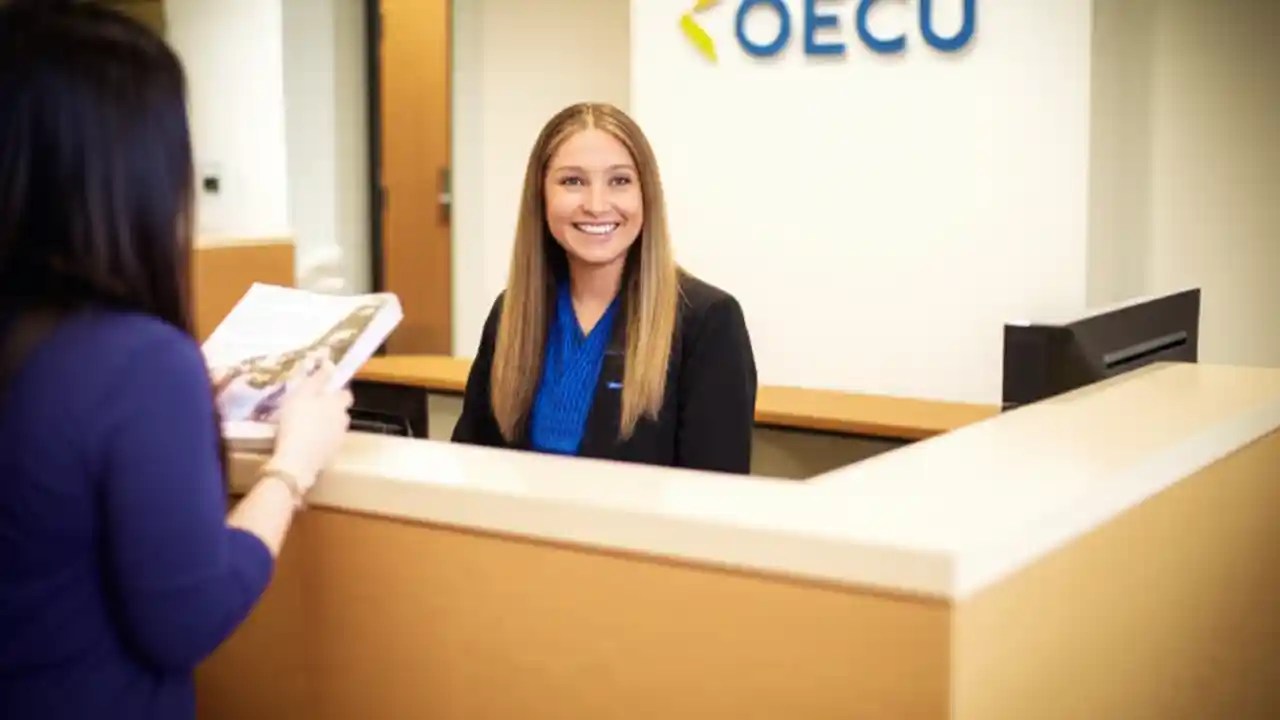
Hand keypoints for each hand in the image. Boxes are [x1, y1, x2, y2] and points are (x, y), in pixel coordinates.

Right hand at [268, 359, 353, 488]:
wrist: (296, 462)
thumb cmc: (297, 422)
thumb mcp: (303, 393)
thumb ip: (319, 377)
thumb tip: (330, 362)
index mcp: (339, 403)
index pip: (345, 392)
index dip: (335, 389)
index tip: (320, 389)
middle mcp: (344, 420)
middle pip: (339, 410)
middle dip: (328, 408)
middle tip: (307, 407)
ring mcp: (338, 440)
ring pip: (333, 427)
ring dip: (323, 425)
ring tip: (302, 425)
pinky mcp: (330, 457)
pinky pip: (325, 443)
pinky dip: (317, 440)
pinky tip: (302, 442)